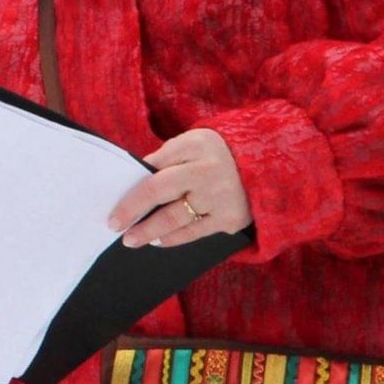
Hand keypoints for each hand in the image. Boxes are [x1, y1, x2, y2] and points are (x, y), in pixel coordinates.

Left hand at [108, 128, 251, 247]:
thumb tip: (136, 178)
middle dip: (133, 212)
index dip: (131, 192)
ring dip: (149, 231)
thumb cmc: (219, 153)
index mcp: (195, 147)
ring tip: (133, 239)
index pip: (153, 170)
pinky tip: (159, 241)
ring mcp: (219, 197)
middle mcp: (207, 171)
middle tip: (114, 226)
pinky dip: (174, 238)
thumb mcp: (193, 143)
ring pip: (174, 218)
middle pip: (159, 192)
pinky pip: (194, 232)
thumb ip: (166, 157)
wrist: (270, 164)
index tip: (113, 209)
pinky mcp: (230, 219)